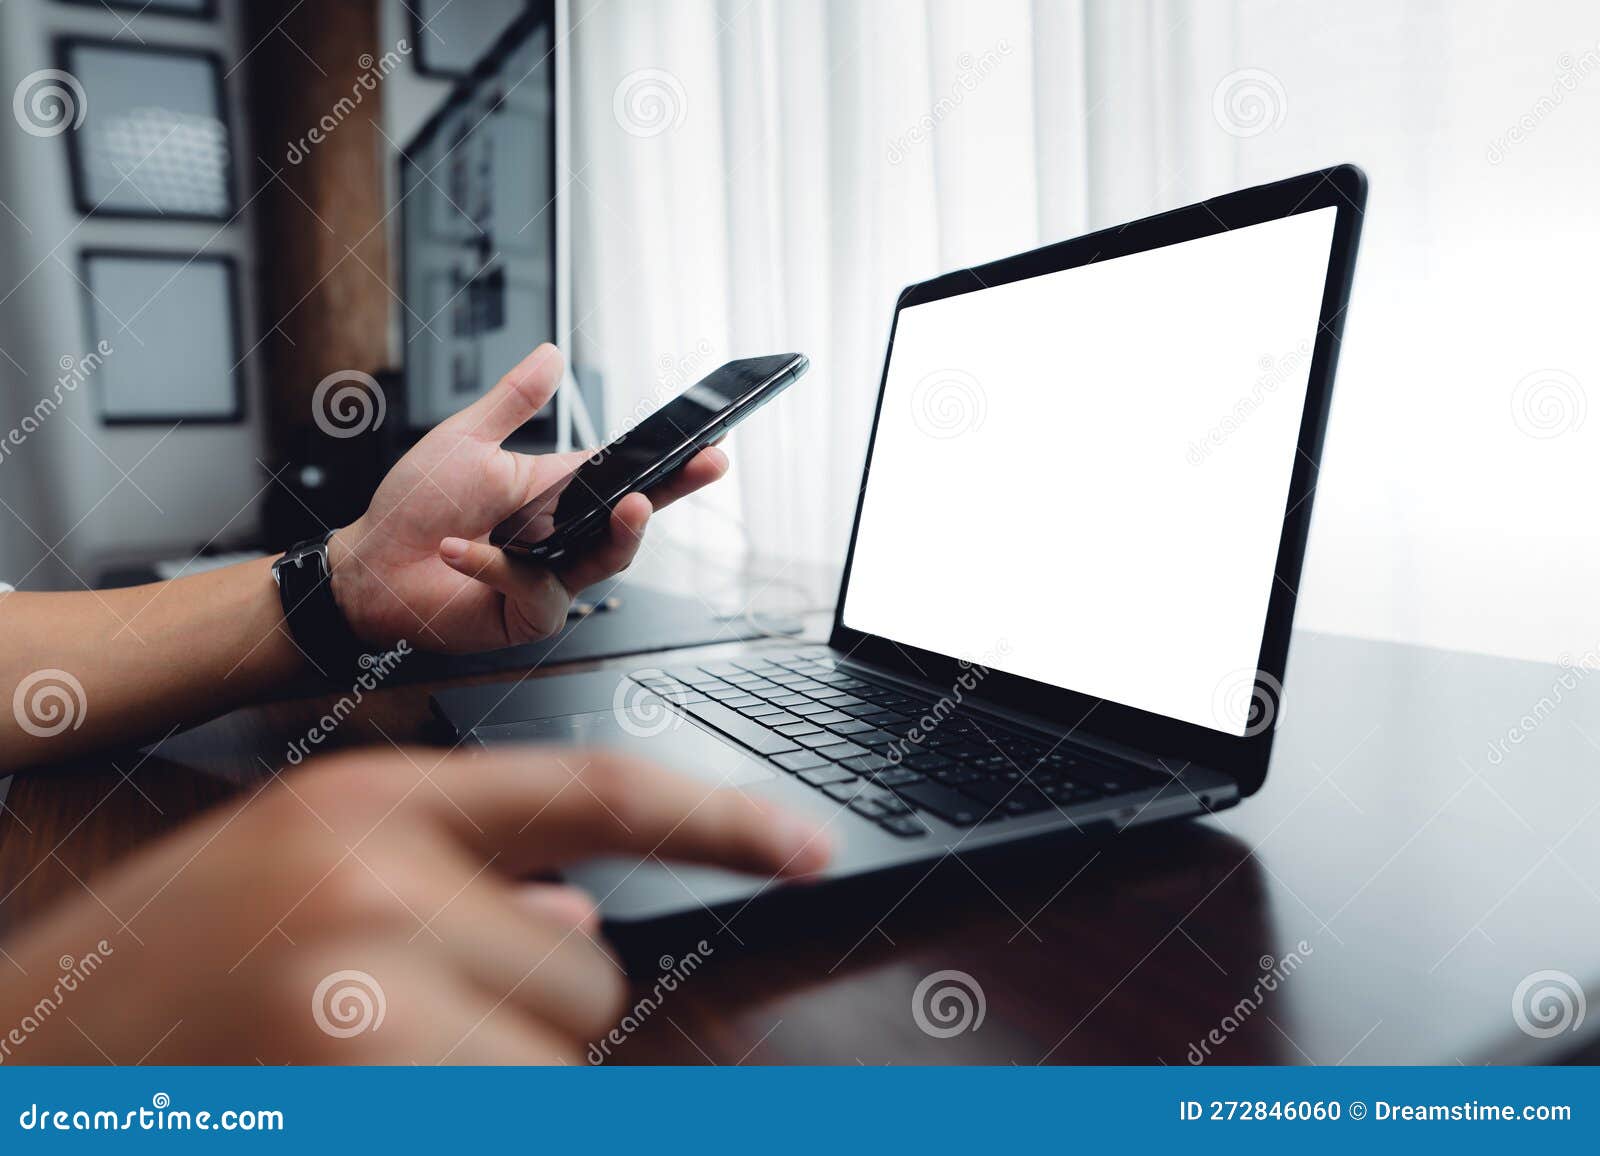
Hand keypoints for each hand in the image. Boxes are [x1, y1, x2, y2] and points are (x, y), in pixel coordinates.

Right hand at [0, 748, 830, 1063]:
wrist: (20, 1057)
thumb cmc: (156, 976)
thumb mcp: (291, 876)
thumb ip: (440, 881)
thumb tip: (576, 918)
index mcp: (371, 802)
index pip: (597, 791)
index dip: (717, 816)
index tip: (800, 844)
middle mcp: (379, 879)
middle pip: (584, 969)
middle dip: (521, 1014)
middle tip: (389, 1025)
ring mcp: (364, 993)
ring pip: (550, 1061)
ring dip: (484, 1079)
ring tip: (354, 1061)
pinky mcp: (358, 1085)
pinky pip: (500, 1108)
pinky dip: (457, 1104)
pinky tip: (346, 1090)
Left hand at [328, 344, 727, 651]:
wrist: (368, 567)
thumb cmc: (413, 508)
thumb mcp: (466, 439)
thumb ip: (514, 401)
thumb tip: (551, 353)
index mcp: (557, 493)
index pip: (626, 476)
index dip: (673, 465)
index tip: (711, 445)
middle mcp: (563, 538)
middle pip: (632, 520)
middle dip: (672, 493)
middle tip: (701, 467)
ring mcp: (552, 579)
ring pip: (606, 560)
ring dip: (620, 534)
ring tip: (626, 506)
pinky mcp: (528, 615)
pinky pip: (535, 589)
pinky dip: (495, 567)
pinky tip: (458, 549)